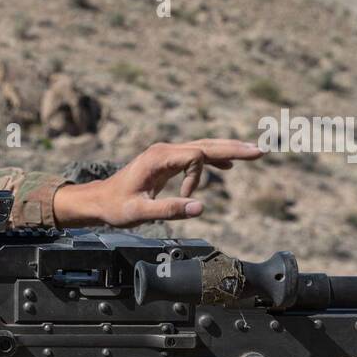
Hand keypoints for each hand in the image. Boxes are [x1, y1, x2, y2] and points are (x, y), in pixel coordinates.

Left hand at [53, 139, 260, 227]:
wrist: (98, 200)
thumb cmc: (115, 207)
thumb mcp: (139, 212)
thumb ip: (169, 210)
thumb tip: (200, 207)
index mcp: (158, 157)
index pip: (195, 155)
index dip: (199, 177)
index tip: (187, 197)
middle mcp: (164, 150)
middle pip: (205, 144)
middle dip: (232, 148)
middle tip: (259, 151)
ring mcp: (165, 153)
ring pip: (202, 147)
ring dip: (227, 151)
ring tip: (253, 153)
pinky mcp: (166, 161)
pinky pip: (194, 156)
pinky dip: (212, 161)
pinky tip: (228, 167)